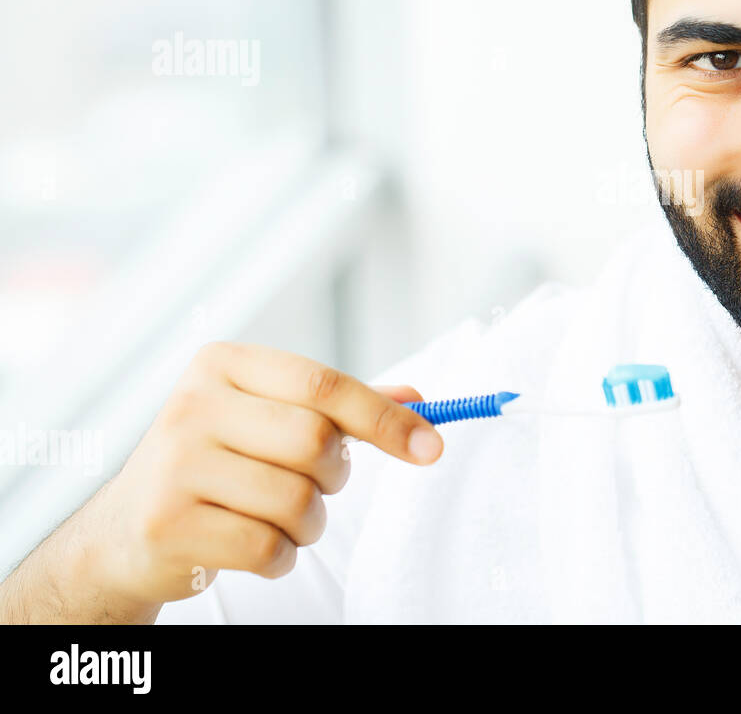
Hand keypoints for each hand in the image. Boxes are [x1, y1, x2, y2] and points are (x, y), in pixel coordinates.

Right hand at [81, 341, 440, 608]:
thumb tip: (420, 399)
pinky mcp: (166, 523)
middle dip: (334, 476)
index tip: (431, 446)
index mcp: (223, 365)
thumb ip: (344, 407)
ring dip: (309, 524)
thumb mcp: (272, 418)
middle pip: (315, 442)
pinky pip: (265, 548)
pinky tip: (253, 547)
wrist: (126, 530)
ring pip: (296, 500)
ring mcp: (174, 465)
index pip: (323, 384)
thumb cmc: (219, 464)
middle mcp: (192, 405)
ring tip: (280, 519)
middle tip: (314, 485)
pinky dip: (279, 557)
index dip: (385, 418)